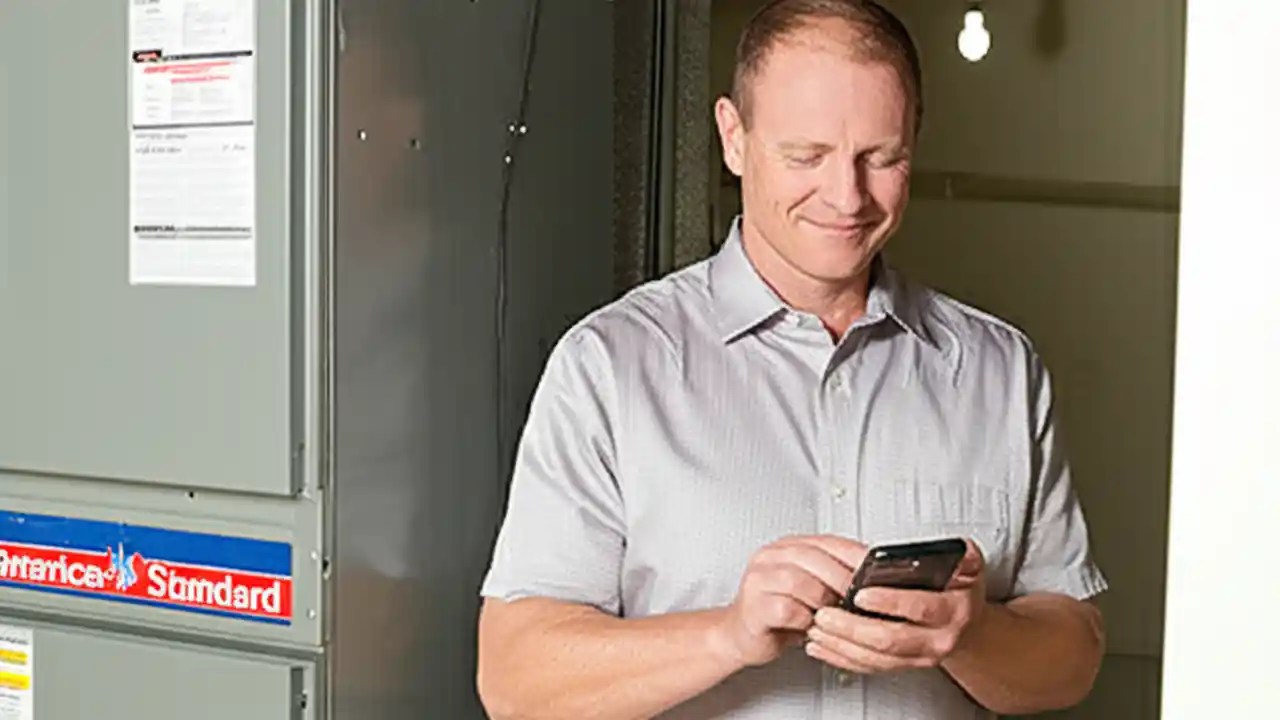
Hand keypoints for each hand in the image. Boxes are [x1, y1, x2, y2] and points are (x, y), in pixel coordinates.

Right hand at [713, 535, 866, 668]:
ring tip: (831, 615)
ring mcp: (758, 579)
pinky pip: (787, 609)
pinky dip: (804, 619)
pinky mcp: (753, 606)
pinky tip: (809, 626)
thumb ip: (832, 575)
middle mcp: (770, 557)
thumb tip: (872, 577)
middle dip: (843, 580)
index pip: (827, 541)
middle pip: (813, 558)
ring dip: (822, 601)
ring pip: (800, 581)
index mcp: (787, 546)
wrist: (740, 635)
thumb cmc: (777, 612)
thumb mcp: (809, 587)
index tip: (875, 571)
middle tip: (859, 599)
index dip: (855, 556)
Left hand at [805, 538, 987, 673]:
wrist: (968, 627)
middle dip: (852, 628)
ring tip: (816, 628)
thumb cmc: (960, 591)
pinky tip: (822, 646)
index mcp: (953, 611)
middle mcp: (938, 639)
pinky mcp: (903, 666)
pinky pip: (870, 668)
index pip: (919, 608)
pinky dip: (842, 658)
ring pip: (876, 658)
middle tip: (825, 613)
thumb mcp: (969, 566)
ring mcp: (920, 657)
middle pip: (890, 639)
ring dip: (842, 645)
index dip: (888, 602)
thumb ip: (962, 555)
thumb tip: (955, 548)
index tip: (859, 594)